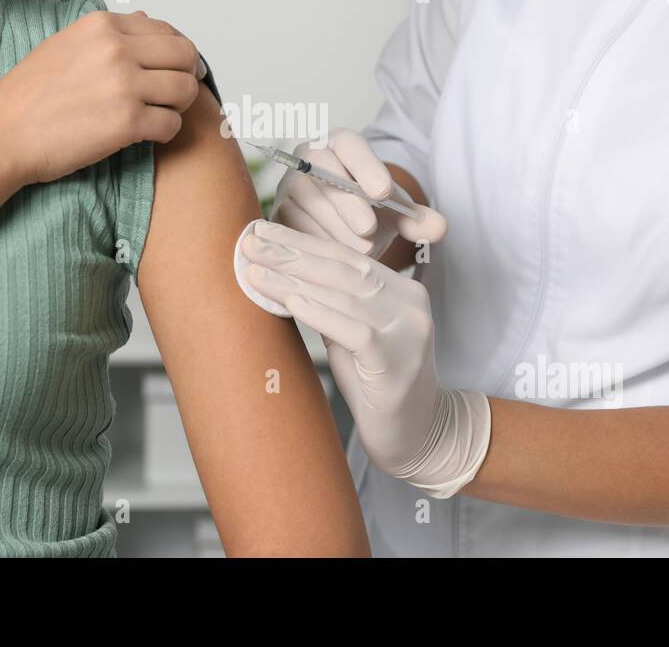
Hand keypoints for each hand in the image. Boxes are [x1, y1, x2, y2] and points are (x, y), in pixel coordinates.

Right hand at [0, 10, 202, 185]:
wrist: (1, 135)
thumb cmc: (27, 97)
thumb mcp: (65, 45)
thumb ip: (108, 34)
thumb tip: (147, 20)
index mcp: (101, 25)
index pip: (166, 31)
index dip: (179, 53)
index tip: (179, 69)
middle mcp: (116, 48)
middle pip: (186, 56)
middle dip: (188, 76)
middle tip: (175, 95)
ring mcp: (124, 85)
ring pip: (186, 90)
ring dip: (179, 106)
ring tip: (159, 114)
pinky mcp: (127, 122)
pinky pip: (172, 125)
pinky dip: (165, 132)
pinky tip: (146, 135)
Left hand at [239, 220, 489, 498]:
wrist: (418, 438)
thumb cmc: (377, 387)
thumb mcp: (352, 337)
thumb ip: (330, 305)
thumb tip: (278, 277)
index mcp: (401, 290)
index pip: (344, 255)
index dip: (301, 241)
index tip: (262, 230)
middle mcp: (409, 303)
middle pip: (342, 268)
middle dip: (291, 252)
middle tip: (249, 240)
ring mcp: (407, 331)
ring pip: (345, 294)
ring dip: (293, 280)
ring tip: (255, 269)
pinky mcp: (397, 362)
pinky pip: (355, 330)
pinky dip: (321, 314)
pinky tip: (291, 302)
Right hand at [270, 128, 446, 258]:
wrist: (341, 232)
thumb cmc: (369, 214)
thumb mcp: (396, 216)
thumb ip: (418, 219)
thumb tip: (439, 227)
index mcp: (341, 145)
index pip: (350, 144)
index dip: (365, 166)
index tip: (384, 193)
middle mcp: (308, 157)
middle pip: (323, 170)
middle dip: (348, 201)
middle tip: (370, 228)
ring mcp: (288, 184)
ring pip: (306, 200)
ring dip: (334, 226)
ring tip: (362, 249)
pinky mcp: (276, 212)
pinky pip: (290, 224)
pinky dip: (315, 242)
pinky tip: (337, 260)